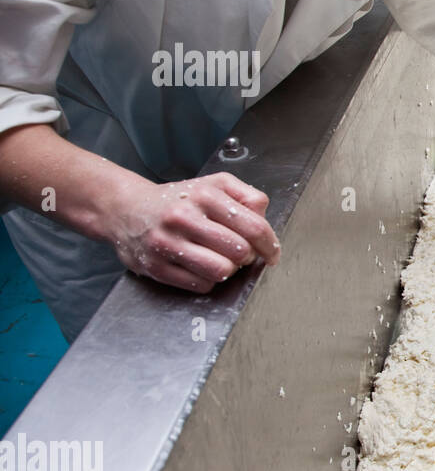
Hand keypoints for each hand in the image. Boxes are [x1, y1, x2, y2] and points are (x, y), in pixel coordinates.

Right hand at [102, 172, 280, 292]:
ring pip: (221, 271)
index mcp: (204, 195)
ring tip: (221, 259)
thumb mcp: (213, 185)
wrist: (126, 208)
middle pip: (240, 251)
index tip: (271, 252)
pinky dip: (208, 279)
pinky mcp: (156, 267)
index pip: (253, 227)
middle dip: (247, 256)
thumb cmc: (177, 200)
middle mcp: (184, 217)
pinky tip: (200, 266)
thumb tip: (264, 215)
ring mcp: (167, 243)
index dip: (269, 244)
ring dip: (228, 269)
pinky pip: (201, 285)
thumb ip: (246, 195)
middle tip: (239, 252)